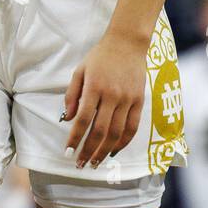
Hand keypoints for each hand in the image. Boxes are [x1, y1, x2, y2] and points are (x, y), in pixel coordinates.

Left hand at [62, 29, 148, 168]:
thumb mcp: (80, 70)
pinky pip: (132, 127)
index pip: (84, 119)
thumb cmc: (100, 57)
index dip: (75, 138)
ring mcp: (128, 99)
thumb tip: (68, 119)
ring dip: (105, 151)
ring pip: (116, 133)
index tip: (68, 152)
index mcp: (95, 87)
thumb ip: (72, 94)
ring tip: (95, 162)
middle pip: (100, 130)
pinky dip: (123, 143)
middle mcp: (112, 95)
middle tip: (81, 164)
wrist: (127, 43)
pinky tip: (114, 151)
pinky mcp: (139, 101)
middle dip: (89, 150)